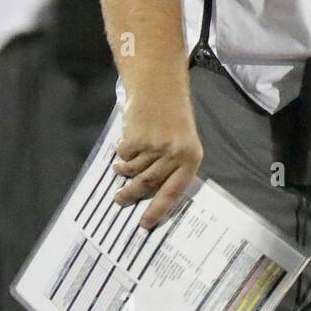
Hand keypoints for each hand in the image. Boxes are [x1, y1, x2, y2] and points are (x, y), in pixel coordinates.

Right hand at [112, 82, 202, 229]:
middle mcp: (175, 154)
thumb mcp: (181, 140)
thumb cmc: (172, 115)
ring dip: (124, 171)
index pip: (174, 192)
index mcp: (191, 157)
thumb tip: (151, 193)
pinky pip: (124, 155)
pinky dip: (121, 153)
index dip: (158, 211)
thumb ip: (171, 165)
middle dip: (131, 195)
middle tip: (119, 200)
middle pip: (148, 184)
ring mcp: (156, 146)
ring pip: (133, 170)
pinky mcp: (138, 138)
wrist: (160, 86)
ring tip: (119, 168)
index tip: (144, 225)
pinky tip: (124, 144)